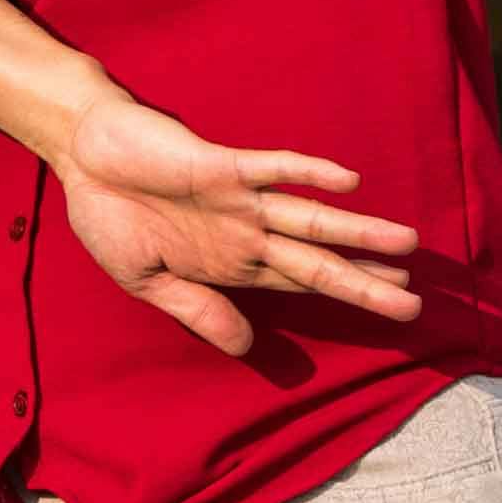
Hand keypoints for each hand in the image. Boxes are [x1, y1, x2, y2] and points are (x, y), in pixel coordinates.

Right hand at [52, 87, 422, 365]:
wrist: (84, 153)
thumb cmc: (112, 216)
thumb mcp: (146, 281)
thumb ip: (198, 311)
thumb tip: (247, 350)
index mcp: (233, 264)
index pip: (303, 283)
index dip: (347, 296)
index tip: (395, 309)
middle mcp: (247, 234)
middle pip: (318, 263)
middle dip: (366, 282)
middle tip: (416, 303)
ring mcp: (239, 200)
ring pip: (308, 219)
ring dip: (356, 231)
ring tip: (406, 243)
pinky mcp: (222, 166)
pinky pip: (272, 169)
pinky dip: (308, 174)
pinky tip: (349, 181)